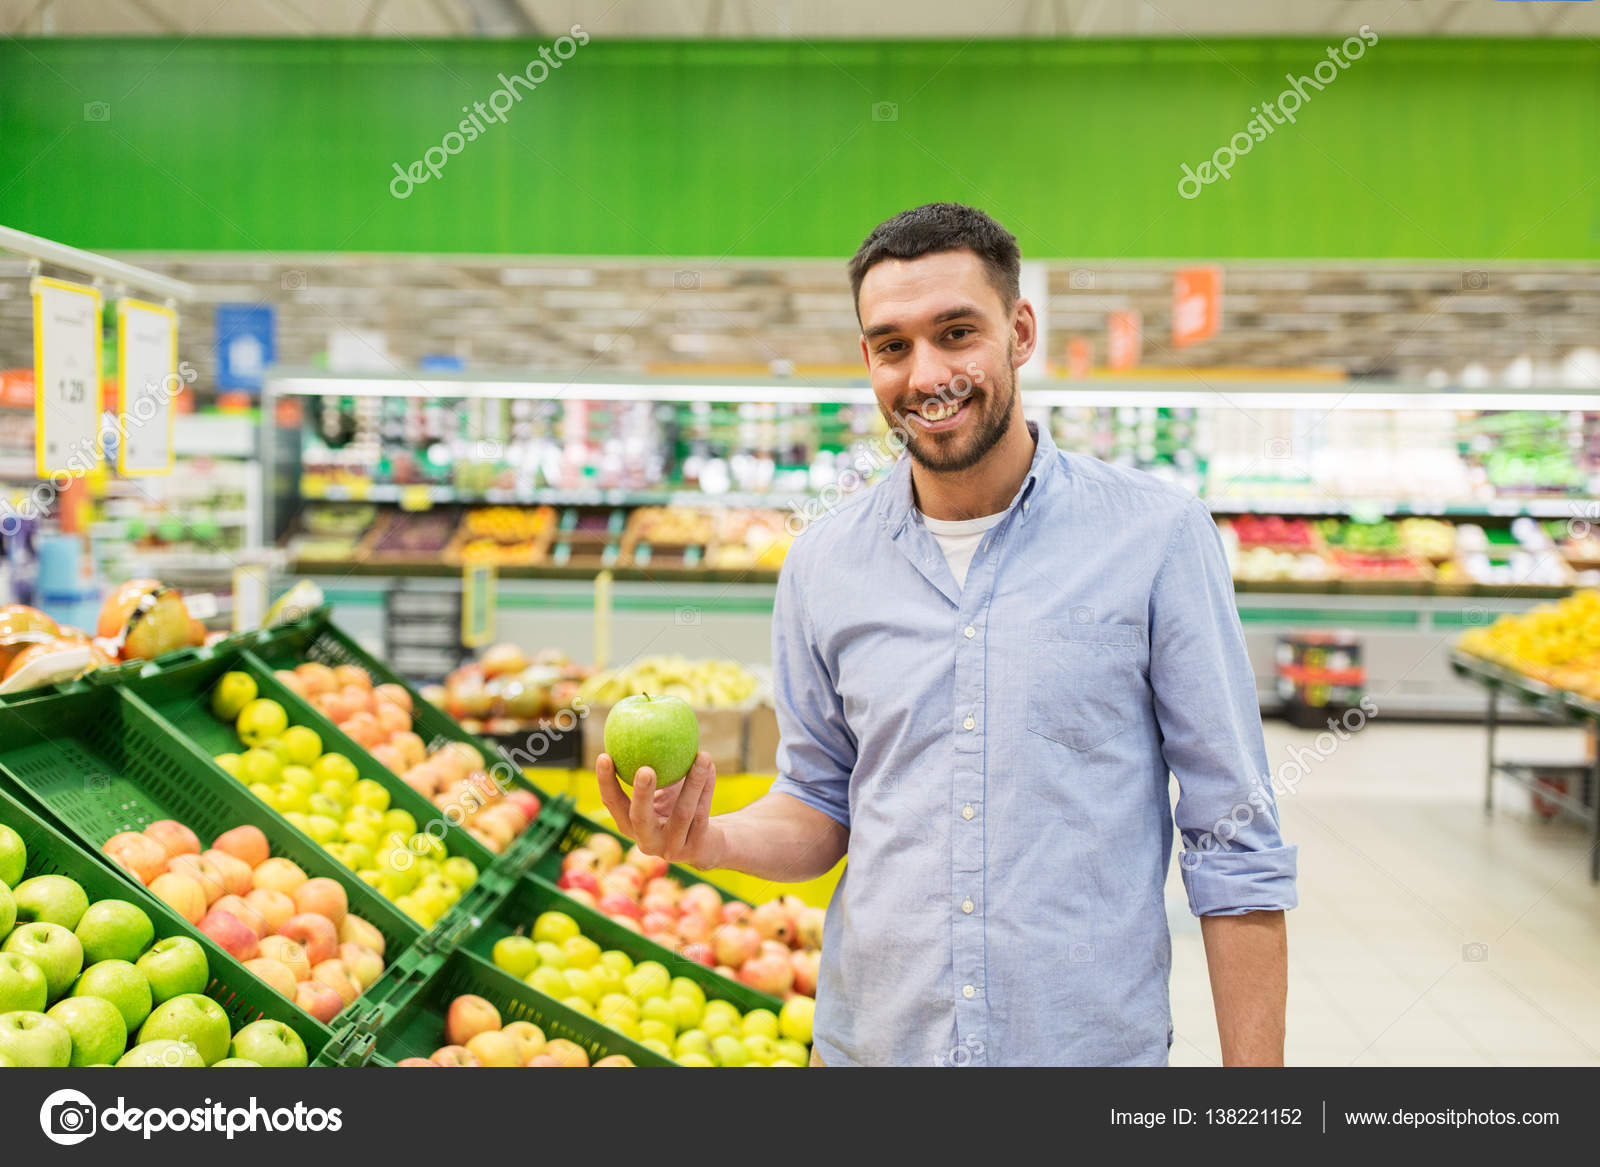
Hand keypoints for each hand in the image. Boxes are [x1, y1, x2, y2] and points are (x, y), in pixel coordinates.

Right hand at [596, 750, 722, 868]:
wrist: (707, 844)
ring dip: (693, 782)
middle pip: (640, 818)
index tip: (604, 755)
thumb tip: (641, 724)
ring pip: (683, 812)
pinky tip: (709, 764)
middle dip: (642, 794)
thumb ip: (652, 768)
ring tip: (701, 755)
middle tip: (645, 769)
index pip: (613, 804)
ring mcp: (672, 848)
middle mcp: (647, 841)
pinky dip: (707, 786)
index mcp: (630, 826)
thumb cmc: (677, 808)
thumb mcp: (663, 790)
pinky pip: (703, 812)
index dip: (606, 782)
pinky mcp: (695, 848)